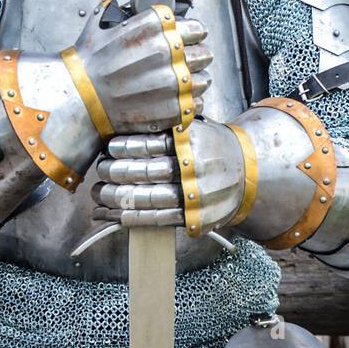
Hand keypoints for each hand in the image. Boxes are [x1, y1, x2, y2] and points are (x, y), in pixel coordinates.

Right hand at [66, 0, 213, 133]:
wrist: (78, 99)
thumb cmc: (86, 65)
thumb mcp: (98, 27)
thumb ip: (114, 13)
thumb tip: (114, 3)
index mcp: (154, 27)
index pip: (195, 27)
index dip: (193, 34)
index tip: (190, 40)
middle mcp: (166, 51)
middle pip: (204, 53)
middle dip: (197, 57)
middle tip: (187, 63)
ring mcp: (171, 82)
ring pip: (204, 80)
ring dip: (195, 82)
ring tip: (182, 84)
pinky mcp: (171, 109)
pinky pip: (196, 104)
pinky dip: (188, 104)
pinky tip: (175, 101)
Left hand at [90, 121, 249, 236]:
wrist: (248, 172)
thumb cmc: (212, 146)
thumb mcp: (195, 128)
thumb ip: (164, 129)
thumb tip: (122, 132)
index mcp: (190, 142)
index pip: (149, 144)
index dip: (124, 148)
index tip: (107, 149)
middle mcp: (193, 168)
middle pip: (144, 172)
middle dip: (115, 173)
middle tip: (100, 171)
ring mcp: (194, 195)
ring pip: (147, 198)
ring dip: (117, 199)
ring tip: (99, 195)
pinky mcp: (195, 217)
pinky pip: (158, 219)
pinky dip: (133, 218)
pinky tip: (115, 216)